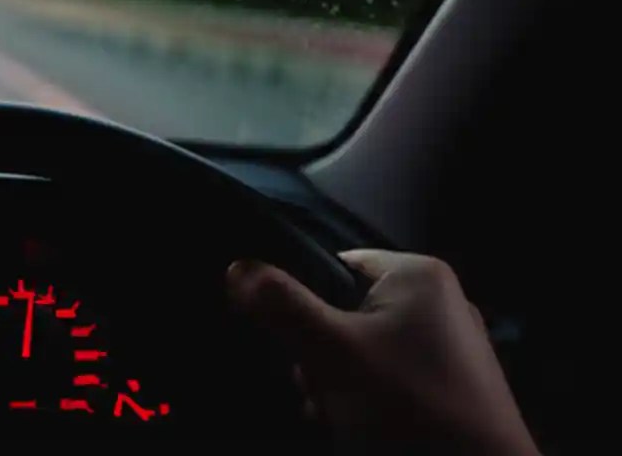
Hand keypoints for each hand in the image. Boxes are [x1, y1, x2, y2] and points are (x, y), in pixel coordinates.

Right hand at [226, 250, 538, 455]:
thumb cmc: (409, 408)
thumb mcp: (331, 353)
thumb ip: (280, 306)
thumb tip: (237, 267)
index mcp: (419, 276)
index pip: (334, 266)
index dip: (304, 302)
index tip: (297, 344)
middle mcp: (441, 302)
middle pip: (345, 312)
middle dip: (320, 355)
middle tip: (320, 389)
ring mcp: (451, 348)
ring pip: (364, 351)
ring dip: (338, 383)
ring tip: (341, 413)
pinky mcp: (454, 388)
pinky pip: (391, 378)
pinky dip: (369, 400)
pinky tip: (360, 426)